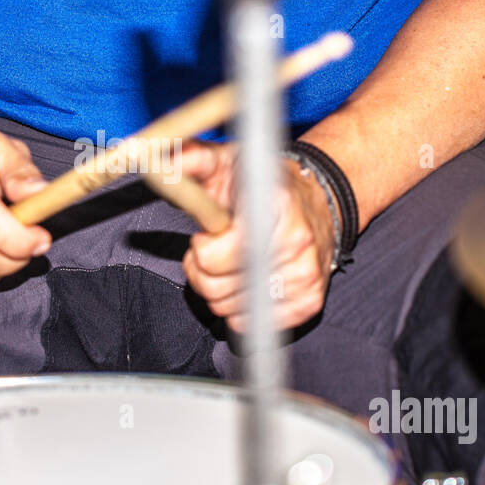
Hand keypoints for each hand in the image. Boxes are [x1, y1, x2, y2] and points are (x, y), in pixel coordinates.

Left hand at [177, 141, 336, 331]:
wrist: (319, 200)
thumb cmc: (264, 184)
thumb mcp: (227, 162)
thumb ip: (193, 159)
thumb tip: (165, 159)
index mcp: (274, 203)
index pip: (217, 254)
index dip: (201, 250)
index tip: (207, 236)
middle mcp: (296, 241)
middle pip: (218, 287)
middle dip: (203, 272)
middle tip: (214, 253)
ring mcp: (307, 274)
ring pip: (231, 310)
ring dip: (221, 291)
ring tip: (232, 265)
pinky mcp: (311, 301)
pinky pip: (253, 324)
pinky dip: (242, 310)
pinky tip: (250, 282)